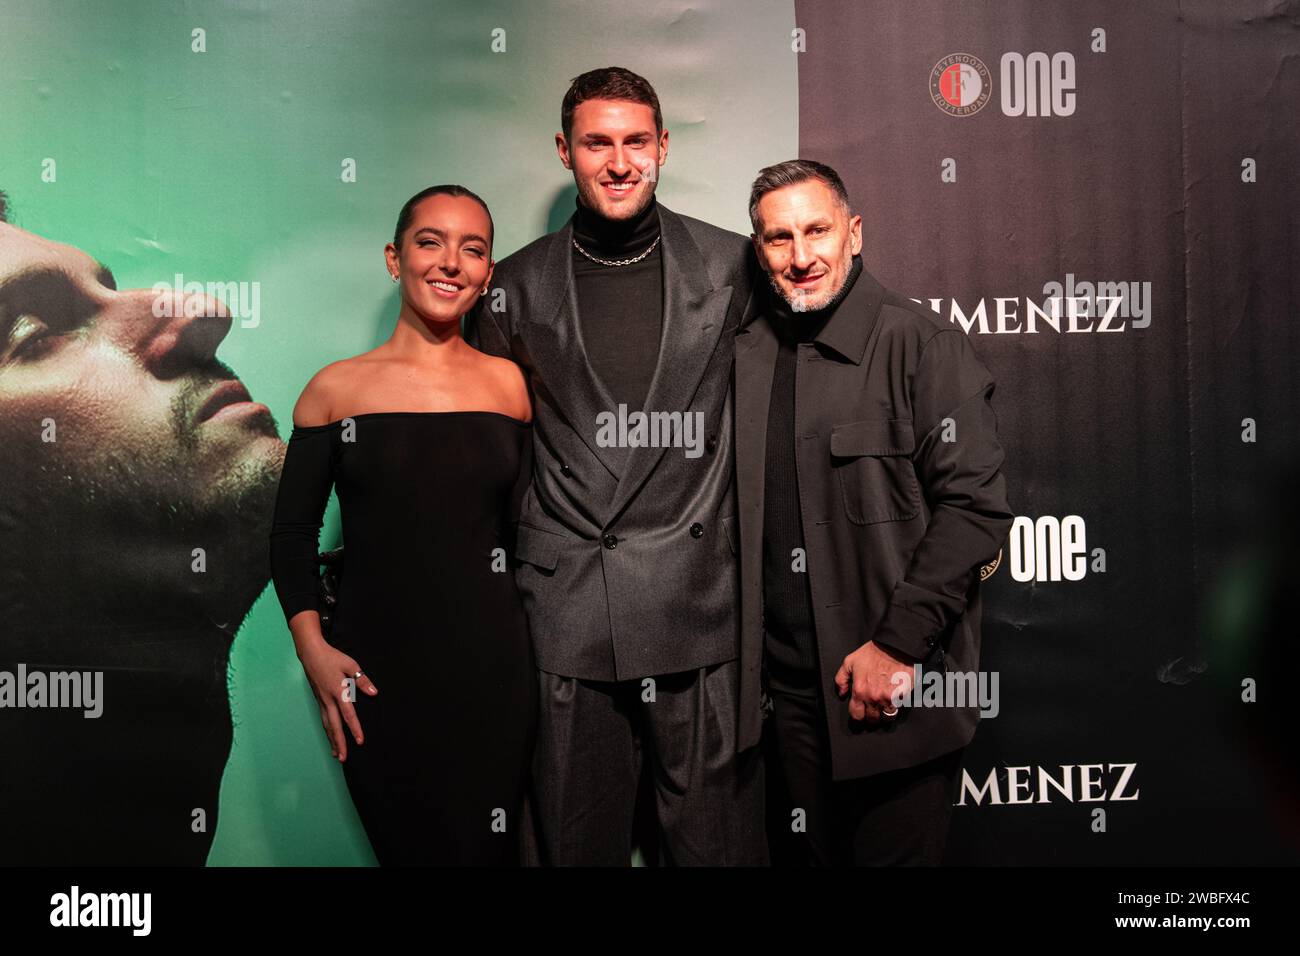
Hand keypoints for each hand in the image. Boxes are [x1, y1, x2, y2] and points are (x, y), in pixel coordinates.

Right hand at [297, 640, 378, 760]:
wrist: (310, 653)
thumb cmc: (332, 657)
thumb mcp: (351, 665)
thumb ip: (362, 680)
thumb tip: (373, 693)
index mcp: (338, 691)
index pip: (348, 715)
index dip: (355, 729)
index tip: (360, 742)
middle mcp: (328, 700)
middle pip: (334, 726)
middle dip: (339, 743)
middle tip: (344, 759)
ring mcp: (321, 701)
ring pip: (327, 725)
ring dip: (332, 740)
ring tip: (337, 755)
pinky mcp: (319, 700)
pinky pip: (324, 719)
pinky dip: (327, 731)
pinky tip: (330, 737)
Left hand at [834, 640, 915, 723]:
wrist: (895, 646)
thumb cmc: (873, 652)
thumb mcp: (850, 662)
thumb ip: (841, 679)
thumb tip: (842, 693)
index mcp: (860, 691)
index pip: (856, 715)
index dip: (857, 715)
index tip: (860, 713)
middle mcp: (874, 698)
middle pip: (871, 719)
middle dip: (871, 716)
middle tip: (872, 710)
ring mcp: (889, 698)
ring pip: (886, 718)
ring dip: (884, 714)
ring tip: (884, 708)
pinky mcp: (902, 696)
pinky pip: (899, 709)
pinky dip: (896, 706)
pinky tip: (894, 700)